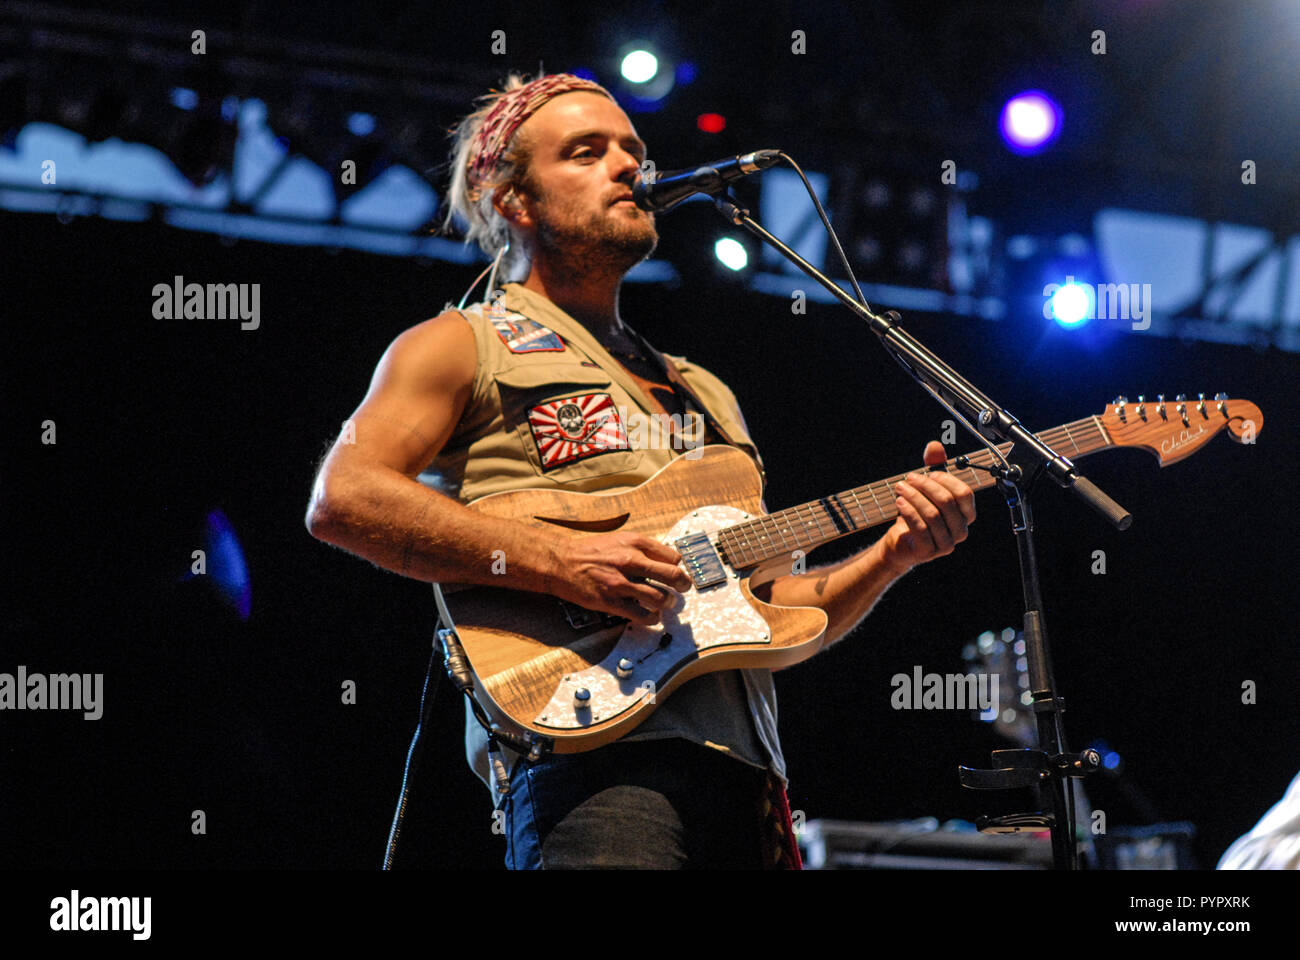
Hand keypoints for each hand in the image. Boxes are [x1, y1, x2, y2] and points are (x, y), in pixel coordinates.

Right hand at [550, 532, 692, 625]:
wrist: (562, 562)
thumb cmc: (591, 552)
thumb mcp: (619, 540)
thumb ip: (642, 549)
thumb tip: (665, 560)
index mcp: (635, 543)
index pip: (673, 556)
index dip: (677, 565)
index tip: (676, 571)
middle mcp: (631, 561)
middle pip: (673, 575)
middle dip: (683, 584)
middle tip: (683, 588)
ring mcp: (621, 583)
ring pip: (660, 598)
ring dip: (669, 603)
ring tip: (667, 604)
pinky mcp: (612, 602)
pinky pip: (642, 615)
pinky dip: (652, 618)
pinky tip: (652, 616)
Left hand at [878, 440, 975, 573]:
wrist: (901, 543)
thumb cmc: (918, 514)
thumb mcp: (926, 488)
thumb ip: (933, 466)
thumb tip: (935, 445)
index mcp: (966, 515)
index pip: (964, 494)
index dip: (947, 480)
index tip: (929, 472)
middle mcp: (960, 530)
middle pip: (947, 503)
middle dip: (926, 486)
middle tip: (909, 478)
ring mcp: (946, 544)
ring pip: (932, 515)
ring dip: (914, 497)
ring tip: (900, 488)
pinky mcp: (929, 551)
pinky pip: (921, 528)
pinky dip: (909, 512)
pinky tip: (899, 502)